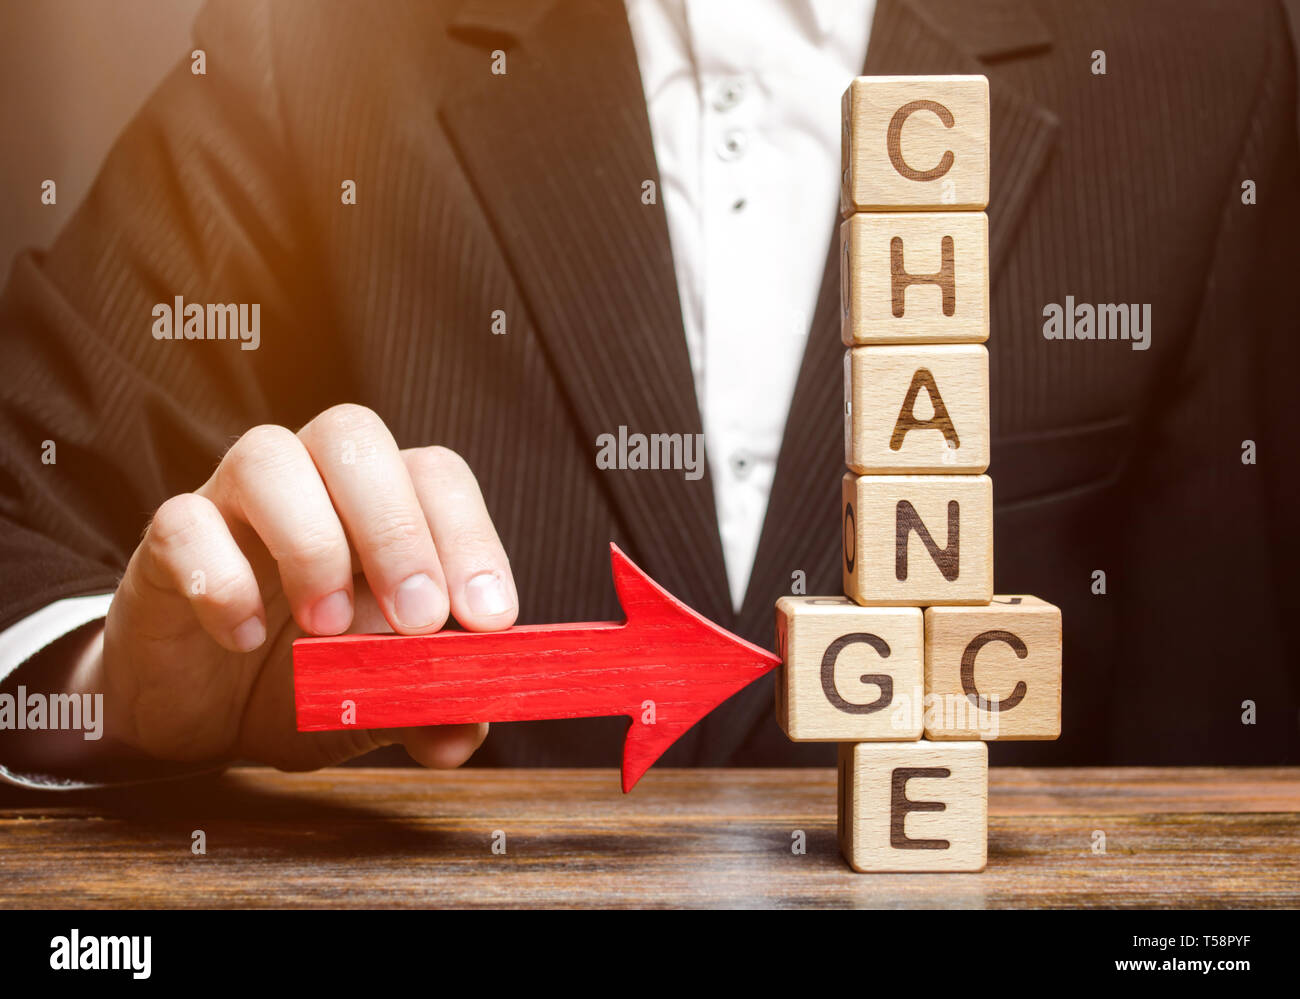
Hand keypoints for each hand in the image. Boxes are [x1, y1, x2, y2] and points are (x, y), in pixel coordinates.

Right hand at [93, 404, 517, 771]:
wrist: (201, 714)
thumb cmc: (304, 683)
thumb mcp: (377, 705)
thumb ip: (426, 709)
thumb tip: (465, 730)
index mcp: (381, 505)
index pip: (436, 476)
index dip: (471, 536)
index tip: (490, 619)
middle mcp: (311, 480)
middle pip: (354, 437)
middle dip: (397, 529)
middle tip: (419, 621)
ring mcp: (233, 501)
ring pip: (267, 455)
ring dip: (311, 542)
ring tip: (326, 629)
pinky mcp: (168, 541)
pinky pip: (183, 522)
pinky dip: (220, 581)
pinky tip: (246, 639)